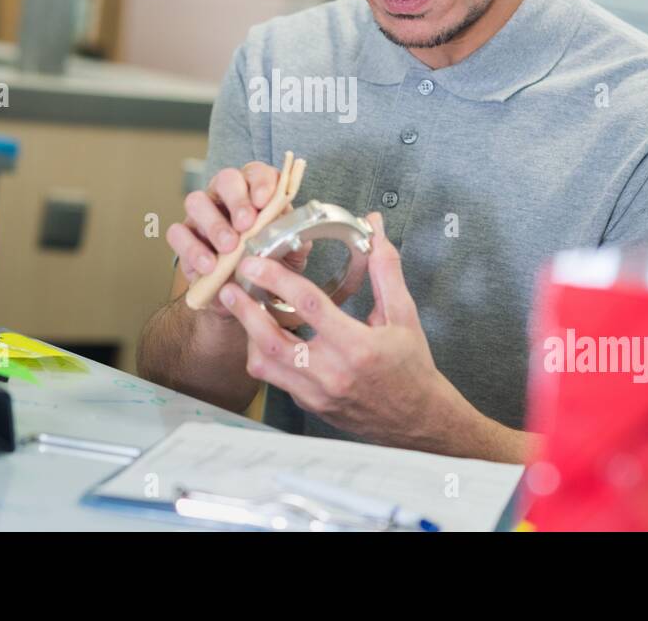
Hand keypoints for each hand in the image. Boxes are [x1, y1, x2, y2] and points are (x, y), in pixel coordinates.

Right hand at [166, 162, 310, 320]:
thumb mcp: (290, 253)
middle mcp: (226, 197)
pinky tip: (209, 266)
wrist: (248, 295)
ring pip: (196, 201)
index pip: (257, 173)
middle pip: (225, 180)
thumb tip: (294, 233)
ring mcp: (202, 215)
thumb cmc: (269, 264)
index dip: (261, 183)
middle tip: (246, 225)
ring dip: (213, 224)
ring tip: (228, 248)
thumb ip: (293, 240)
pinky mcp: (185, 238)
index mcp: (256, 191)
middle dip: (237, 200)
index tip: (265, 201)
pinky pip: (177, 233)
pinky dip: (191, 248)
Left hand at [217, 212, 459, 445]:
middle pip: (272, 341)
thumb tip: (375, 227)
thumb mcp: (404, 315)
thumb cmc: (411, 366)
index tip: (256, 262)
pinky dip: (266, 355)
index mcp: (357, 347)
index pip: (309, 306)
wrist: (416, 420)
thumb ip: (385, 269)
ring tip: (243, 309)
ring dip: (249, 335)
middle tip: (231, 286)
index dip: (278, 279)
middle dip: (245, 311)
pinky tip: (265, 334)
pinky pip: (276, 379)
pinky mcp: (309, 405)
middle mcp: (332, 374)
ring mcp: (317, 394)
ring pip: (265, 365)